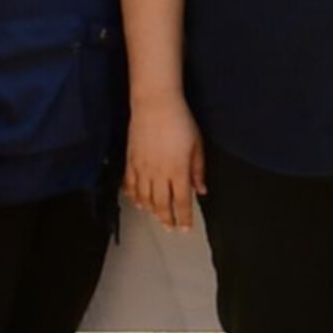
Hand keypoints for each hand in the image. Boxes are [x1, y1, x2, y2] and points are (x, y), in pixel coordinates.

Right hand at [125, 93, 205, 231]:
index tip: (185, 228)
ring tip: (156, 218)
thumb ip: (198, 170)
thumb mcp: (197, 145)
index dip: (184, 217)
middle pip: (162, 204)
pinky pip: (130, 185)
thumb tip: (201, 190)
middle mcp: (159, 174)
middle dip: (167, 219)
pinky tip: (137, 202)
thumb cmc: (180, 121)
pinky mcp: (130, 161)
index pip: (182, 201)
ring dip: (151, 211)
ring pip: (145, 198)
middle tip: (171, 228)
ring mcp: (142, 168)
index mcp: (178, 170)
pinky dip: (134, 197)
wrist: (155, 105)